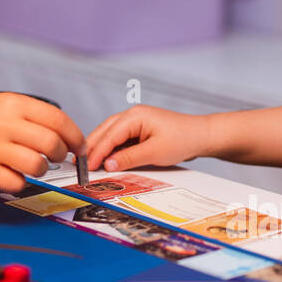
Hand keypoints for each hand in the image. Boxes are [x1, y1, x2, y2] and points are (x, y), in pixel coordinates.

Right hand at [0, 93, 84, 193]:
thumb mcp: (6, 103)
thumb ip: (36, 116)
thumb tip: (71, 139)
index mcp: (12, 103)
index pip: (57, 120)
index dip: (75, 136)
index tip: (78, 147)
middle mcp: (2, 124)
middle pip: (50, 143)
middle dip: (61, 154)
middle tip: (56, 156)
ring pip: (36, 165)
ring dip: (41, 168)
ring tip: (32, 164)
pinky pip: (16, 183)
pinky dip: (20, 181)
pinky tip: (12, 173)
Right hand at [85, 105, 201, 172]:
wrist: (201, 136)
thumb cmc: (183, 139)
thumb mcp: (154, 152)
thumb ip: (128, 158)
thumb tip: (108, 165)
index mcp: (134, 116)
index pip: (109, 135)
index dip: (96, 152)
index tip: (86, 167)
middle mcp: (132, 115)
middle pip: (104, 131)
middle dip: (92, 148)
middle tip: (79, 165)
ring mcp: (134, 121)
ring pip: (109, 134)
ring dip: (100, 148)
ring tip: (89, 163)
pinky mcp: (138, 129)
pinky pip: (119, 138)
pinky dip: (111, 148)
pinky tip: (106, 159)